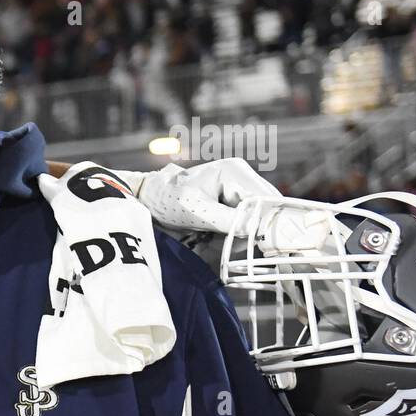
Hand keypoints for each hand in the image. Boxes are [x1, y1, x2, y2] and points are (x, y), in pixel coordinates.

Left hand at [110, 158, 280, 233]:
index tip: (260, 242)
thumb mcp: (195, 210)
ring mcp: (236, 194)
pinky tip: (209, 239)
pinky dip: (229, 237)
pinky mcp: (230, 208)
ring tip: (208, 239)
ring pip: (254, 222)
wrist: (147, 201)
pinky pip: (241, 227)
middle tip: (226, 243)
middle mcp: (241, 180)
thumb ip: (226, 219)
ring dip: (237, 237)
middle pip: (265, 211)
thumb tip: (254, 229)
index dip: (267, 221)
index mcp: (235, 172)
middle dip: (249, 231)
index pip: (267, 199)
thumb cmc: (165, 199)